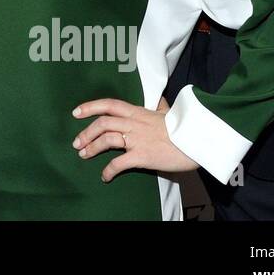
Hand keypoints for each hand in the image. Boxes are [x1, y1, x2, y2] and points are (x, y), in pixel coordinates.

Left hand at [72, 97, 198, 181]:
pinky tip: (104, 176)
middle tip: (76, 143)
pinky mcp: (142, 156)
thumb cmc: (183, 128)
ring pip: (107, 140)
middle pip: (102, 123)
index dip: (90, 107)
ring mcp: (137, 139)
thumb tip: (158, 98)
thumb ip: (159, 106)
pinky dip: (109, 170)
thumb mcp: (169, 113)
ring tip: (83, 155)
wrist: (197, 141)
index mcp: (138, 112)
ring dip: (92, 148)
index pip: (109, 104)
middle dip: (86, 133)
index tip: (75, 112)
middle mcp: (134, 123)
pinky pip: (119, 163)